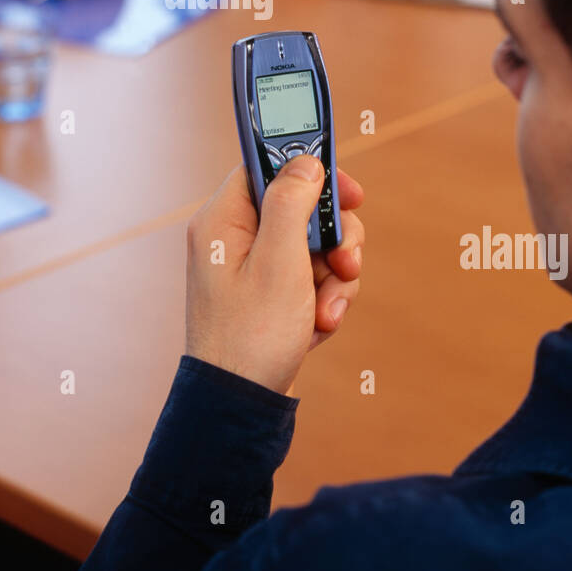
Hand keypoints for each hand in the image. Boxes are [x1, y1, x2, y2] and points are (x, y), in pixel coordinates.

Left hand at [185, 156, 364, 396]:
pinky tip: (318, 326)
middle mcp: (233, 239)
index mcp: (223, 221)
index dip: (312, 173)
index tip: (348, 191)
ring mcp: (251, 269)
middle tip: (345, 263)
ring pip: (313, 246)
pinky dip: (323, 299)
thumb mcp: (278, 263)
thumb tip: (306, 162)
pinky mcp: (268, 295)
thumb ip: (291, 204)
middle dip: (333, 240)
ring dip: (333, 278)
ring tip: (326, 311)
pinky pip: (309, 278)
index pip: (269, 167)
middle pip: (301, 208)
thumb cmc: (251, 337)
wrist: (239, 407)